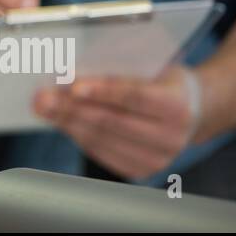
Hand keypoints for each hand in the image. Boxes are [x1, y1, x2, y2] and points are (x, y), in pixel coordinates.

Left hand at [33, 64, 202, 179]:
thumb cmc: (165, 79)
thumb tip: (77, 66)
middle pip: (111, 121)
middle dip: (71, 108)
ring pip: (101, 139)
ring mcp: (156, 159)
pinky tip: (59, 121)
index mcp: (178, 106)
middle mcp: (171, 138)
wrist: (194, 110)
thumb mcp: (155, 64)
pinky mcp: (140, 170)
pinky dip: (76, 134)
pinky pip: (100, 152)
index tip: (72, 84)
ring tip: (43, 107)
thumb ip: (125, 66)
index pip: (134, 97)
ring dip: (66, 122)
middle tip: (42, 96)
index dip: (102, 91)